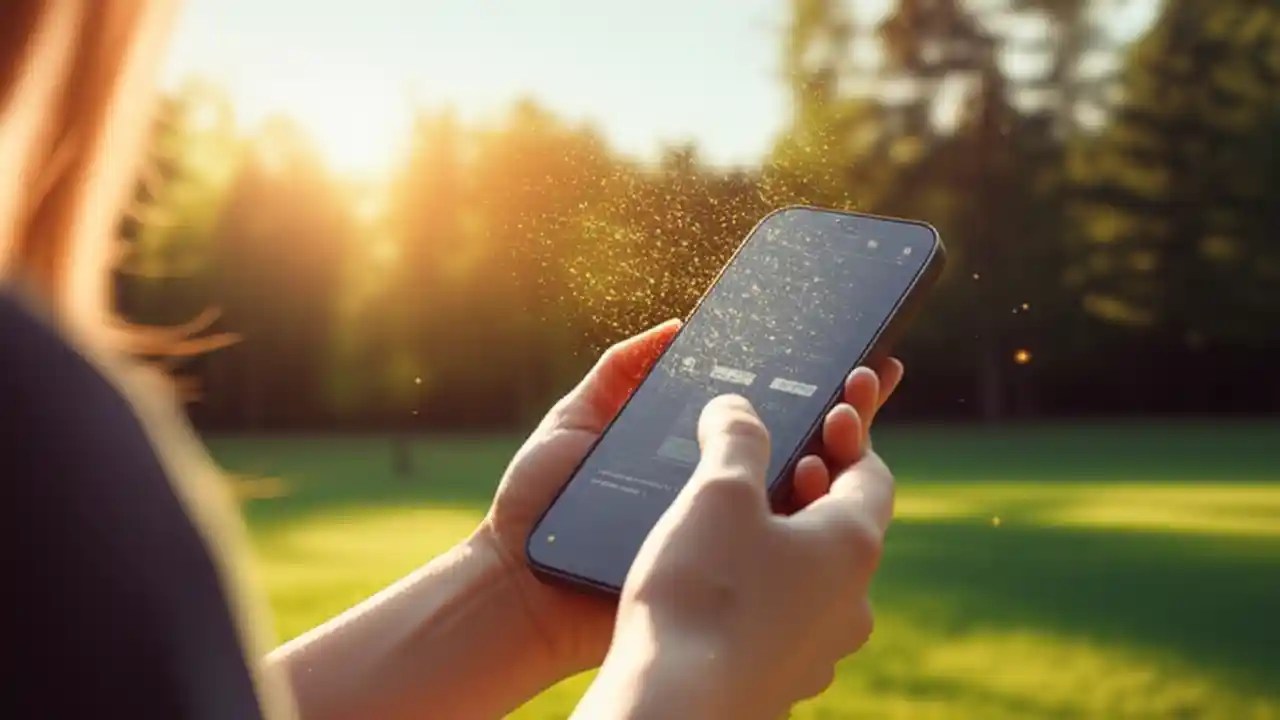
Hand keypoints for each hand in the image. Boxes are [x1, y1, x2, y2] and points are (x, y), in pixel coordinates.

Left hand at [475, 320, 902, 679]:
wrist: (517, 582)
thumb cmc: (539, 503)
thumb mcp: (575, 420)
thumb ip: (619, 372)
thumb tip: (676, 326)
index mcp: (690, 457)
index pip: (763, 419)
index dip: (810, 390)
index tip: (852, 355)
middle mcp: (718, 498)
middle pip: (798, 454)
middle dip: (842, 415)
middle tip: (864, 381)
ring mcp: (723, 541)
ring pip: (799, 503)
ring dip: (834, 461)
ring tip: (846, 421)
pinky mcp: (718, 578)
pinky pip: (772, 551)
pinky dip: (804, 519)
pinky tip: (822, 480)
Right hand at [580, 396, 895, 718]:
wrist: (671, 710)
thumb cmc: (701, 595)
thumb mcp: (718, 492)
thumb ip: (736, 437)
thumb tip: (738, 407)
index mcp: (851, 547)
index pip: (873, 476)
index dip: (851, 435)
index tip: (826, 409)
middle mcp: (849, 604)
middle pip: (842, 525)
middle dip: (810, 482)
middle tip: (772, 456)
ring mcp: (816, 649)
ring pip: (809, 574)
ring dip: (781, 535)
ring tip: (732, 515)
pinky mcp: (778, 679)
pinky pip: (779, 616)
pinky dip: (758, 584)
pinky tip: (711, 577)